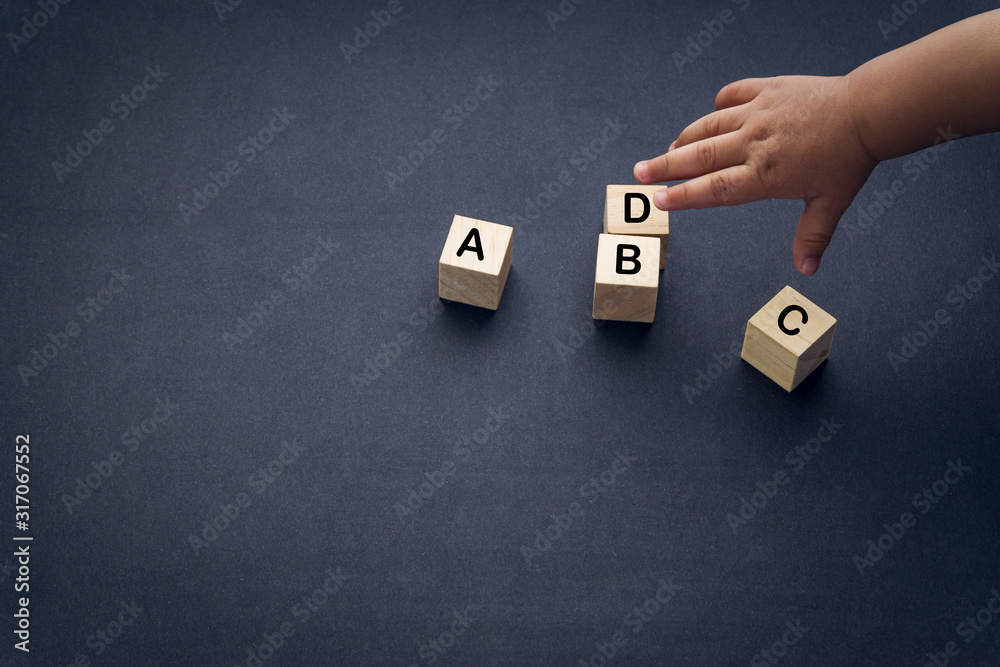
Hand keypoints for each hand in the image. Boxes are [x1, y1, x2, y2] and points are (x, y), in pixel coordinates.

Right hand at [633, 75, 878, 274]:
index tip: (658, 201)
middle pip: (699, 157)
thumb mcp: (830, 203)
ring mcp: (758, 114)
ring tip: (667, 150)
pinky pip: (734, 94)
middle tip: (638, 172)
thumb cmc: (849, 159)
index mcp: (764, 174)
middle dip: (665, 167)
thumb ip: (812, 236)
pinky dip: (720, 104)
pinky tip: (713, 112)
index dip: (683, 196)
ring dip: (684, 138)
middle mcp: (754, 143)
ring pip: (709, 126)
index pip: (713, 189)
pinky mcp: (768, 90)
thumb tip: (806, 270)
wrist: (867, 111)